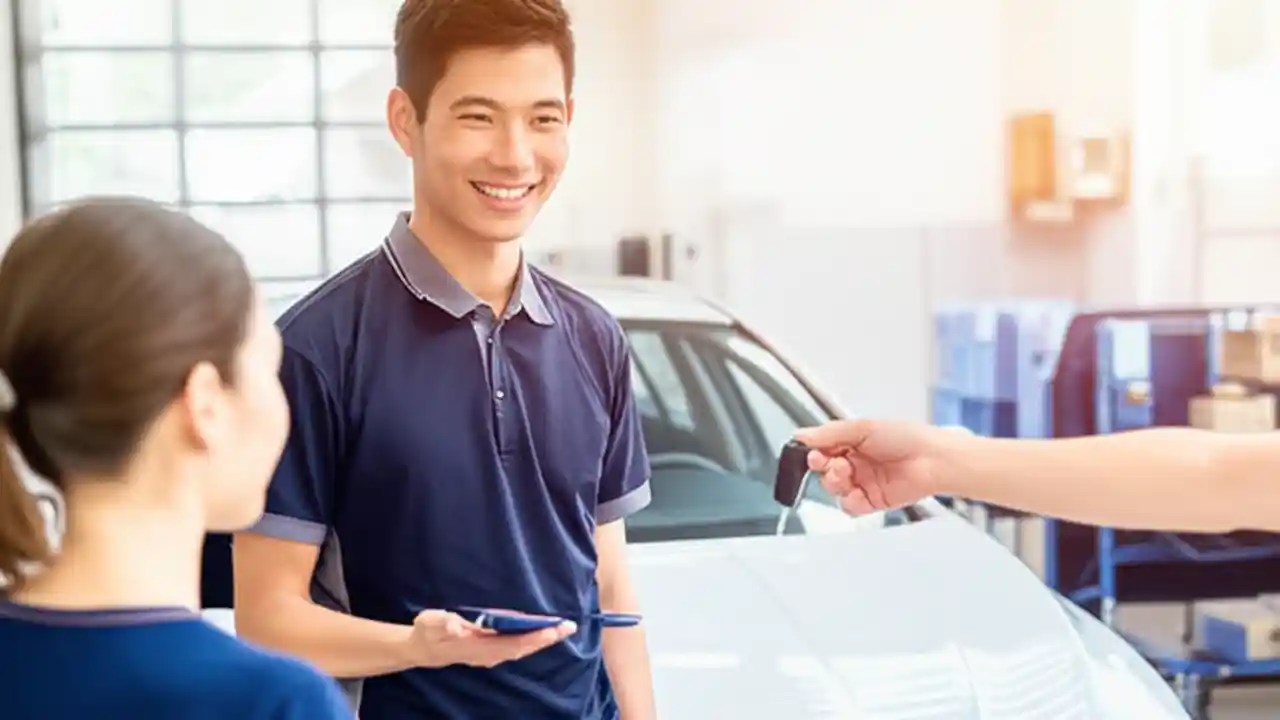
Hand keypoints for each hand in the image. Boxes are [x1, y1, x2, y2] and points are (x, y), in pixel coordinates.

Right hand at [407, 610, 576, 668]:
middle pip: (524, 648)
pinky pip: (517, 646)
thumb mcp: (431, 623)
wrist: (422, 649)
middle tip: (570, 627)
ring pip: (523, 648)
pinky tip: (543, 632)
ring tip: (563, 628)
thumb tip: (457, 625)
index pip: (513, 643)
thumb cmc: (428, 632)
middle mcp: (489, 654)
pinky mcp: (491, 650)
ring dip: (543, 639)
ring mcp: (491, 654)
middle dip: (547, 638)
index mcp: (479, 647)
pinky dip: (533, 639)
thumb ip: (444, 624)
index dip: (534, 637)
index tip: (553, 629)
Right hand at [795, 419, 964, 515]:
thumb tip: (801, 435)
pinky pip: (850, 507)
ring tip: (847, 473)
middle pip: (825, 470)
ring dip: (835, 482)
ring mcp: (864, 482)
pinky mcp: (873, 501)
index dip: (815, 452)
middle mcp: (857, 462)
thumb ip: (830, 433)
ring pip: (834, 489)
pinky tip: (856, 492)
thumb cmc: (907, 437)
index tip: (811, 453)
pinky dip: (849, 501)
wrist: (933, 460)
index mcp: (854, 442)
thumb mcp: (863, 428)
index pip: (824, 449)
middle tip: (830, 462)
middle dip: (823, 467)